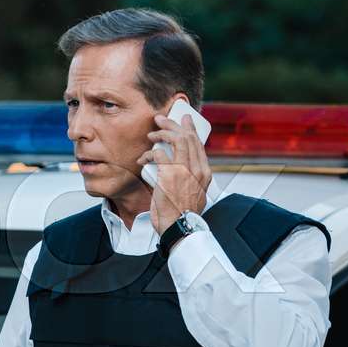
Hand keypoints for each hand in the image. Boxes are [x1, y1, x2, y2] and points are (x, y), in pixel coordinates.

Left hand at [140, 111, 210, 234]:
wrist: (179, 227)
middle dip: (173, 125)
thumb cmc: (181, 213)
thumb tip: (179, 164)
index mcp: (204, 172)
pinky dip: (148, 154)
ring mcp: (185, 172)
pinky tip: (143, 158)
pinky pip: (158, 155)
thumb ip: (189, 177)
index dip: (189, 129)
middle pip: (187, 137)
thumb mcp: (193, 193)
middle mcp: (198, 170)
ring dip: (161, 134)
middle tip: (160, 120)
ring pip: (176, 141)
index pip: (198, 143)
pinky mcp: (170, 176)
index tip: (183, 119)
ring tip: (151, 135)